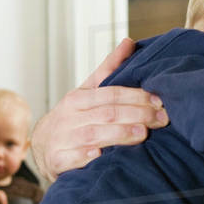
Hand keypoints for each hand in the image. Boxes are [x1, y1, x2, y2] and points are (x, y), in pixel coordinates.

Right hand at [29, 37, 168, 180]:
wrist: (43, 146)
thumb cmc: (73, 117)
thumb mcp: (87, 92)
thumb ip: (109, 69)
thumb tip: (129, 42)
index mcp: (78, 98)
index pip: (111, 94)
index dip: (136, 96)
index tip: (159, 101)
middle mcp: (69, 117)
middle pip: (106, 113)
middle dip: (136, 115)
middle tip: (161, 119)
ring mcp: (62, 139)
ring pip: (92, 135)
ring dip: (118, 134)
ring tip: (142, 134)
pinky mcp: (57, 160)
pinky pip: (71, 158)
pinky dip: (85, 157)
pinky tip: (100, 155)